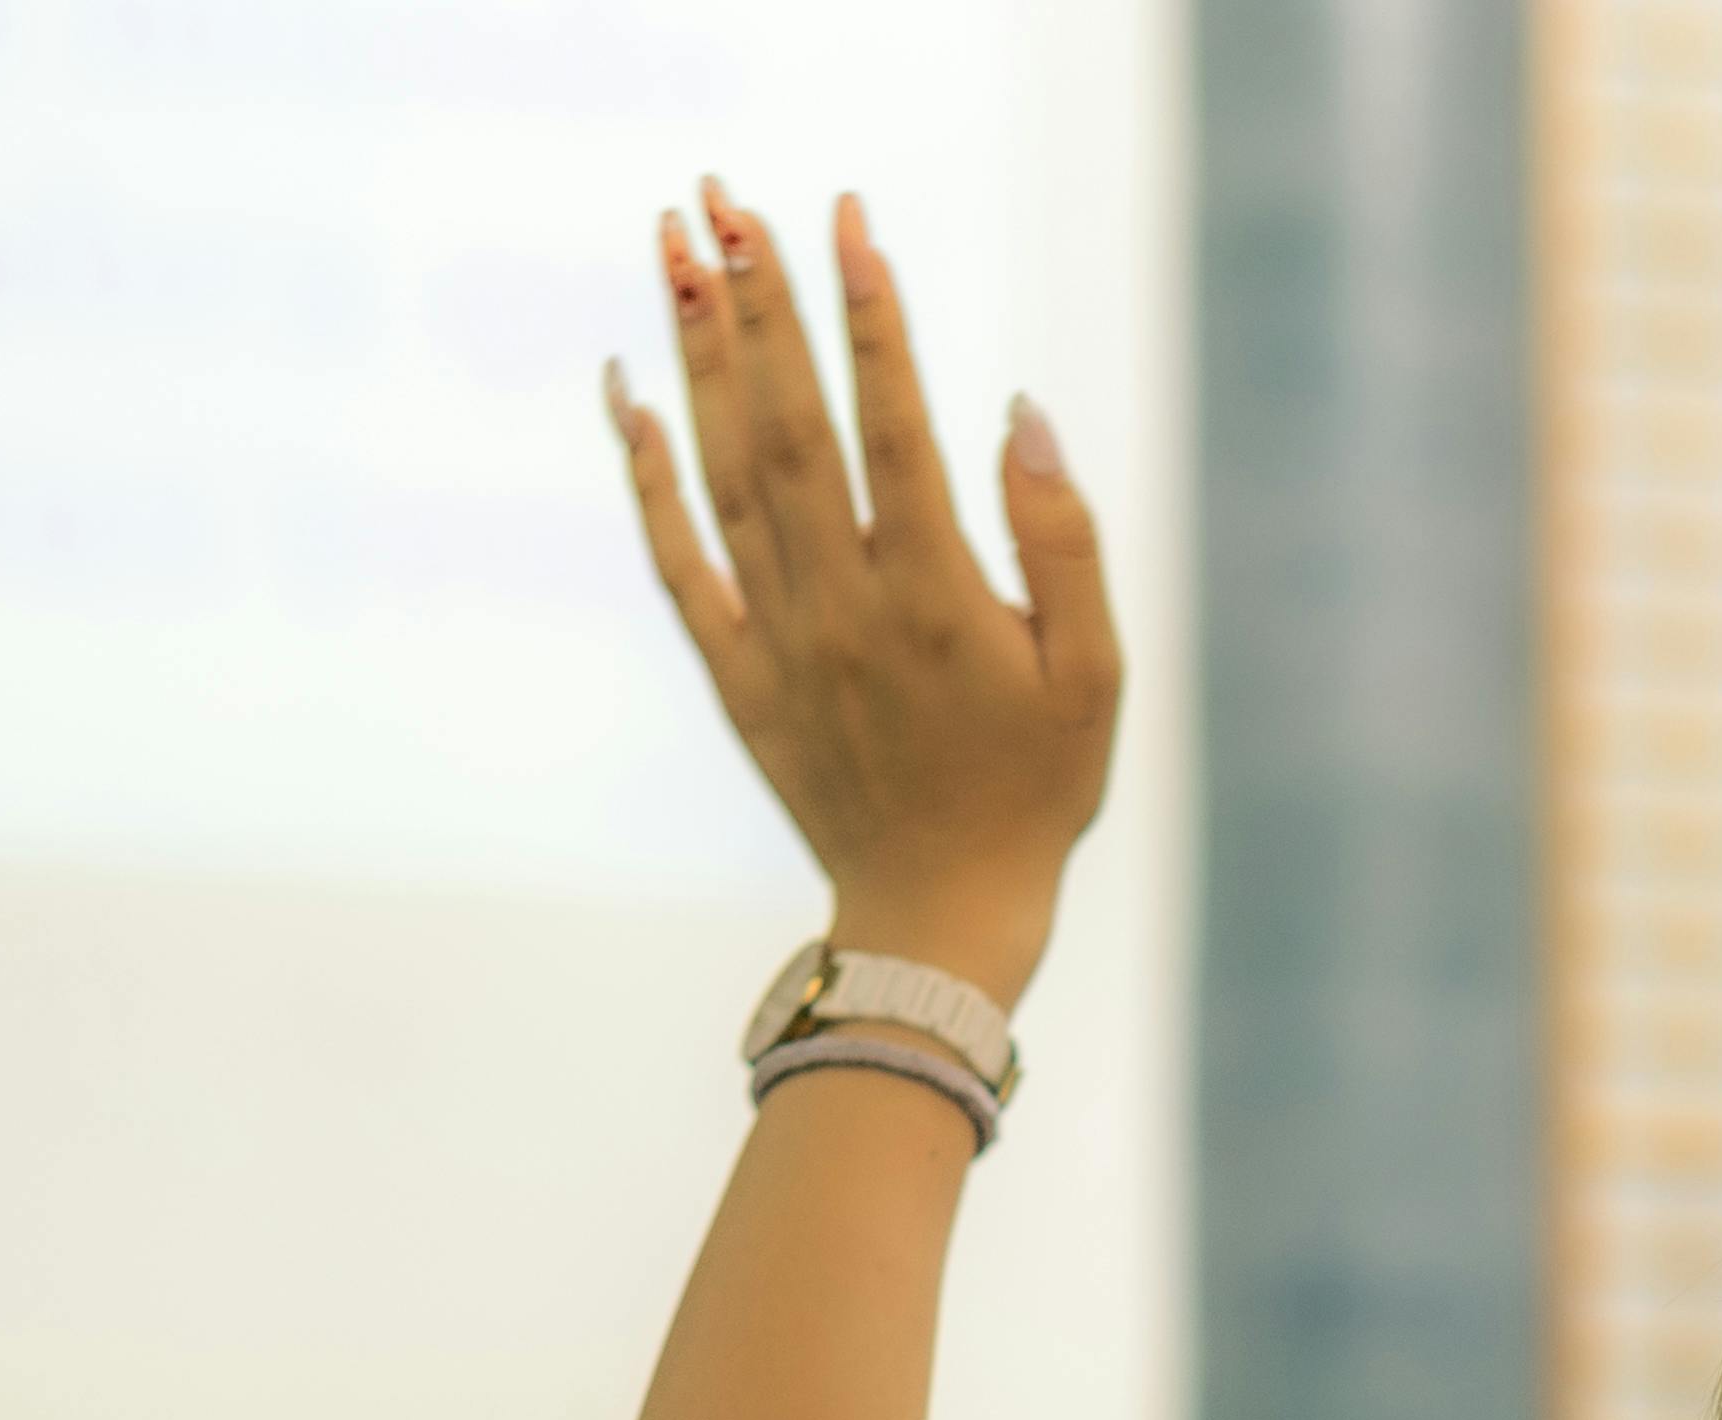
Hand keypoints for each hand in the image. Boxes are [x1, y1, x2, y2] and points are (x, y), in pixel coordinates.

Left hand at [610, 181, 1120, 1004]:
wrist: (940, 916)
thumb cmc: (1037, 790)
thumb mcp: (1094, 675)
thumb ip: (1064, 542)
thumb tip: (1019, 413)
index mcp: (939, 600)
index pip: (894, 428)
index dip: (869, 320)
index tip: (846, 222)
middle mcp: (846, 608)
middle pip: (790, 428)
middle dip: (758, 306)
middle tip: (728, 201)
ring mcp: (781, 639)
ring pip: (727, 474)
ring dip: (698, 358)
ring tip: (676, 252)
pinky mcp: (739, 672)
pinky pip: (677, 559)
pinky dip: (646, 473)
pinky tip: (628, 392)